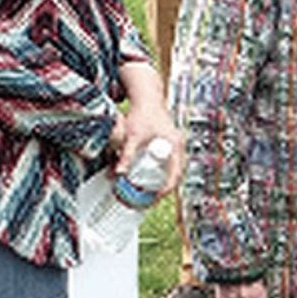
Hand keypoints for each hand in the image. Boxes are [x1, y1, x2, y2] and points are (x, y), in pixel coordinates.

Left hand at [114, 62, 185, 193]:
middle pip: (175, 175)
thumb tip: (118, 173)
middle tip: (149, 199)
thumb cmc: (143, 113)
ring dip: (161, 180)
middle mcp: (178, 147)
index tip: (154, 199)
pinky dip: (159, 171)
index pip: (175, 175)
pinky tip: (146, 175)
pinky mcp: (168, 144)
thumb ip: (126, 156)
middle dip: (163, 188)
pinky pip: (167, 163)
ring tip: (147, 190)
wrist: (147, 98)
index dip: (165, 190)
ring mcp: (175, 146)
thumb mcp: (133, 137)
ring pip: (171, 169)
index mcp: (174, 146)